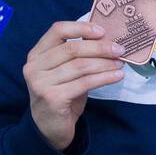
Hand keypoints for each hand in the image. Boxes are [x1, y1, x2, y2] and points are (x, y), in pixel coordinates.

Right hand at [24, 21, 125, 150]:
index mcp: (37, 54)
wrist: (51, 126)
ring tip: (121, 63)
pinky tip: (117, 76)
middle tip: (120, 49)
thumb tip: (107, 39)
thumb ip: (78, 55)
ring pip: (80, 66)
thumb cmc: (62, 94)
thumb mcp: (66, 71)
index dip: (81, 28)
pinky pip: (85, 83)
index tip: (103, 31)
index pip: (57, 30)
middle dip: (100, 47)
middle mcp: (34, 66)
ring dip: (105, 63)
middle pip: (72, 49)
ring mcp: (41, 82)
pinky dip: (104, 77)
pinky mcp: (53, 97)